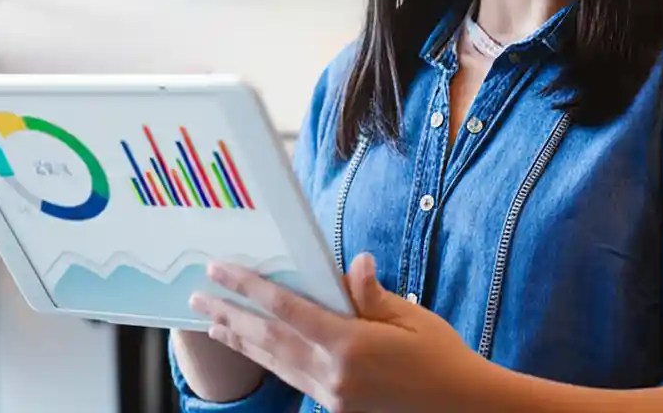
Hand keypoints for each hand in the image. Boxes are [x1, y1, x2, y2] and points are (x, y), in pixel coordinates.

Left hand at [189, 253, 484, 412]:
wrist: (464, 409)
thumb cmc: (443, 358)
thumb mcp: (410, 318)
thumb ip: (372, 294)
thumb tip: (353, 264)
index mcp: (349, 345)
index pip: (286, 309)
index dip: (249, 287)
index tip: (220, 269)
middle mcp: (333, 374)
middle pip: (269, 338)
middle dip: (230, 315)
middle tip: (198, 298)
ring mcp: (332, 396)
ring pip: (275, 362)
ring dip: (241, 340)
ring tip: (213, 322)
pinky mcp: (336, 407)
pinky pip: (292, 377)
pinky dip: (268, 359)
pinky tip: (255, 347)